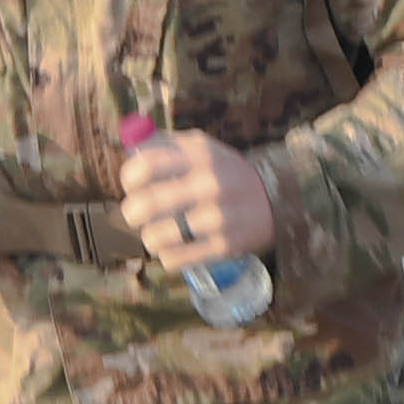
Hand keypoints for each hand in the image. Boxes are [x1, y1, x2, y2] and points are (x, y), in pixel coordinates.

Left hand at [116, 129, 278, 270]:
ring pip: (156, 237)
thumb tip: (127, 144)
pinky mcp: (224, 247)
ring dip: (149, 237)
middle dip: (132, 213)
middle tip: (136, 215)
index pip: (145, 166)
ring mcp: (218, 219)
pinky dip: (168, 256)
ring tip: (157, 233)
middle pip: (146, 205)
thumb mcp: (202, 147)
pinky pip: (175, 259)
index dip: (129, 178)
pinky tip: (176, 248)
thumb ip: (164, 144)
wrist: (276, 198)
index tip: (132, 186)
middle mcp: (209, 185)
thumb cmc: (224, 171)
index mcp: (200, 156)